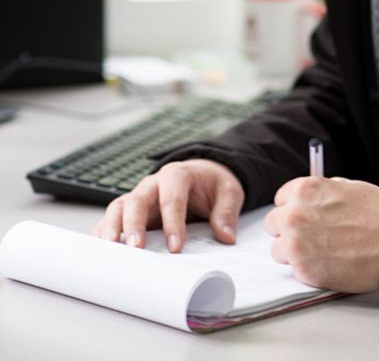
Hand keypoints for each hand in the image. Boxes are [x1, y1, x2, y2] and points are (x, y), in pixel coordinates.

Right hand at [92, 159, 244, 251]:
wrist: (203, 176)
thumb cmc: (212, 184)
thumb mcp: (228, 191)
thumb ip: (227, 211)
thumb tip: (226, 235)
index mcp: (177, 175)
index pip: (172, 197)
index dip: (173, 222)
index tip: (176, 247)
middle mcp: (153, 185)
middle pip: (137, 200)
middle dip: (134, 225)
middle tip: (136, 248)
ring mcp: (139, 197)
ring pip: (118, 208)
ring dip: (112, 228)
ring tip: (110, 251)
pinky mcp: (131, 212)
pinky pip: (111, 219)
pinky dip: (104, 233)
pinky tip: (102, 252)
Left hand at [264, 176, 378, 292]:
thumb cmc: (378, 213)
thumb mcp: (345, 187)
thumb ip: (319, 194)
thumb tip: (308, 201)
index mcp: (304, 190)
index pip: (281, 199)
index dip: (293, 208)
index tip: (302, 216)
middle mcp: (294, 214)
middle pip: (274, 224)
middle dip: (289, 230)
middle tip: (310, 237)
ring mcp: (296, 243)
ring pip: (278, 249)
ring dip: (293, 251)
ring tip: (320, 252)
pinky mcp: (304, 270)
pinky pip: (293, 270)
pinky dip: (307, 269)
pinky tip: (327, 263)